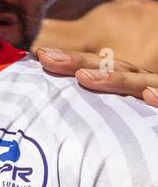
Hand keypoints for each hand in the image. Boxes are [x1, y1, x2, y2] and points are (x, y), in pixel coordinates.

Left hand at [35, 46, 157, 106]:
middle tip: (48, 58)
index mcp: (134, 86)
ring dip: (116, 79)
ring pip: (144, 84)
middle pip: (117, 70)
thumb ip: (98, 110)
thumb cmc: (147, 131)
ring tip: (85, 77)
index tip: (41, 55)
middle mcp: (151, 86)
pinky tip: (149, 98)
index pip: (102, 68)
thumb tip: (53, 108)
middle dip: (82, 62)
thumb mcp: (121, 117)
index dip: (73, 60)